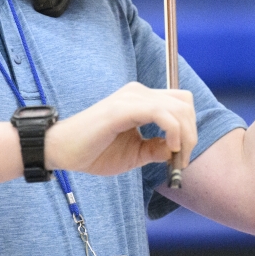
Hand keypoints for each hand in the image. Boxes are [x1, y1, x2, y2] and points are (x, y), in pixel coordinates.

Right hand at [44, 82, 196, 176]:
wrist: (63, 151)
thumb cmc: (94, 151)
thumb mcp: (135, 153)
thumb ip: (156, 148)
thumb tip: (176, 150)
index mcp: (141, 100)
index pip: (181, 103)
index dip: (190, 129)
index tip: (182, 158)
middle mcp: (138, 93)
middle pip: (185, 103)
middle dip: (192, 135)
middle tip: (181, 162)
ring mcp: (131, 98)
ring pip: (178, 107)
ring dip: (186, 136)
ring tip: (175, 159)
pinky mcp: (122, 109)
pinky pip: (160, 113)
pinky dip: (173, 131)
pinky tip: (169, 148)